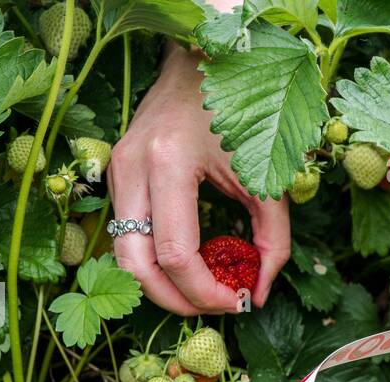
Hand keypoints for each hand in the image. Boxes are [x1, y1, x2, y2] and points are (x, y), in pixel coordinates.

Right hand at [108, 43, 289, 313]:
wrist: (200, 65)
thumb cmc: (239, 115)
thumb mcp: (266, 176)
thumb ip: (273, 239)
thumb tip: (261, 292)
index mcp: (169, 165)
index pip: (176, 254)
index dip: (205, 292)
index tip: (237, 301)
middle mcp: (133, 170)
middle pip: (136, 265)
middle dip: (174, 301)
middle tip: (213, 308)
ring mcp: (117, 173)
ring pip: (122, 256)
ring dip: (159, 287)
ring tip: (199, 292)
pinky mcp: (116, 177)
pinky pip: (126, 236)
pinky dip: (152, 262)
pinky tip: (185, 266)